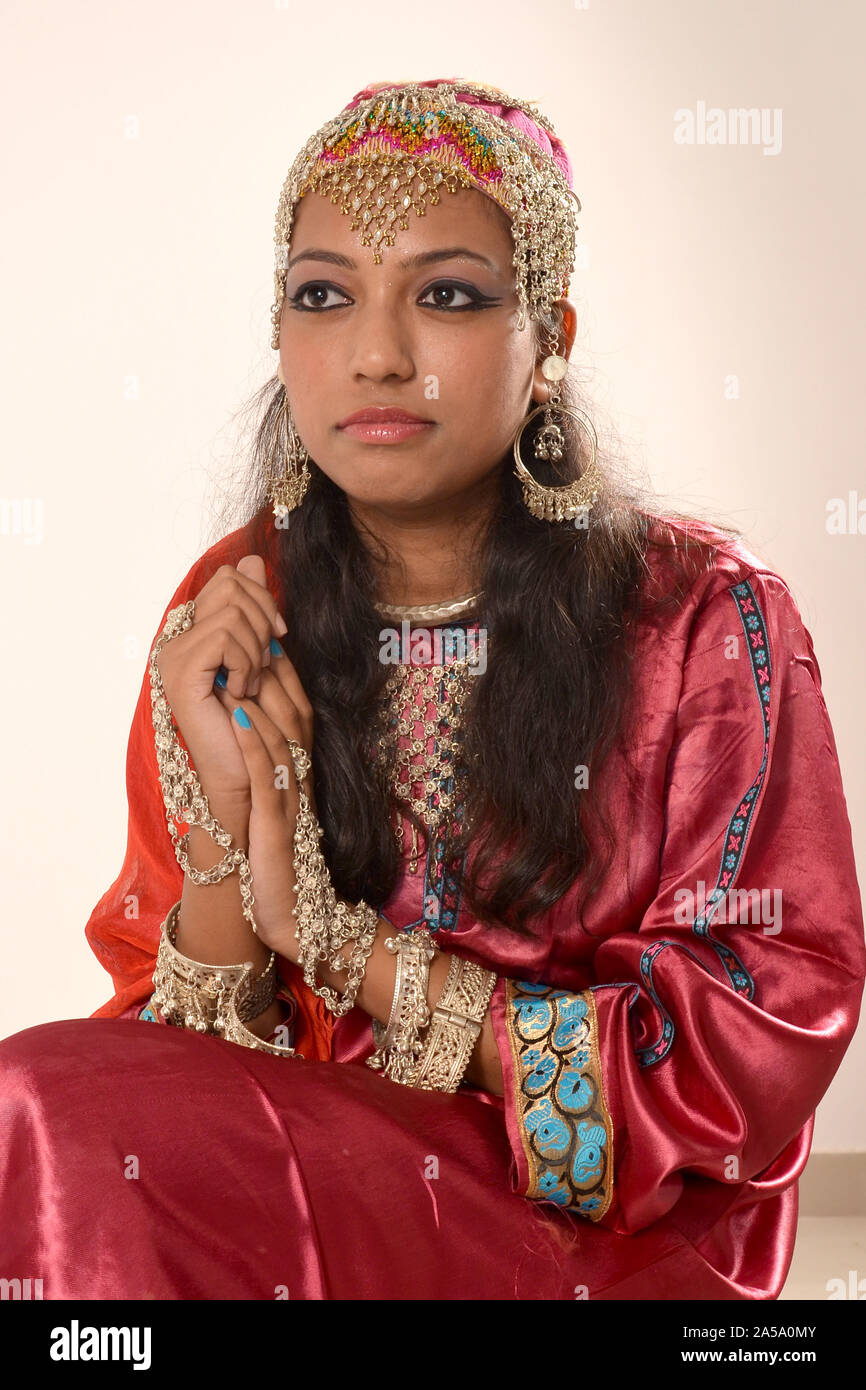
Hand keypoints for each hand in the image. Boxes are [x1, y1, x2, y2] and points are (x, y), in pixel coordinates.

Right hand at [155, 554, 289, 806]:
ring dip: (256, 648)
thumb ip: (257, 610)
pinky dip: (245, 662)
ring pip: (232, 611)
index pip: (230, 578)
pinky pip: (223, 636)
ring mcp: (174, 655)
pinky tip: (241, 691)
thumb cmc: (259, 722)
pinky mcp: (181, 672)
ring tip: (251, 682)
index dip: (262, 599)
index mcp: (196, 633)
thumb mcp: (264, 655)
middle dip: (263, 620)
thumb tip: (253, 559)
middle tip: (264, 663)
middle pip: (231, 584)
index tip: (277, 636)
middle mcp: (177, 639)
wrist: (249, 773)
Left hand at [213, 660, 315, 959]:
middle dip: (276, 672)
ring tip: (241, 661)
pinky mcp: (276, 823)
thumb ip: (273, 769)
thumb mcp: (279, 808)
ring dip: (263, 695)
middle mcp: (303, 781)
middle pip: (296, 714)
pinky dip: (251, 738)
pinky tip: (235, 711)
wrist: (298, 918)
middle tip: (255, 634)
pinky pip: (265, 773)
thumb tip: (254, 728)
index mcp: (303, 775)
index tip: (264, 639)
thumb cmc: (281, 865)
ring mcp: (292, 800)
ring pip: (282, 735)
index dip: (284, 673)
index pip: (298, 712)